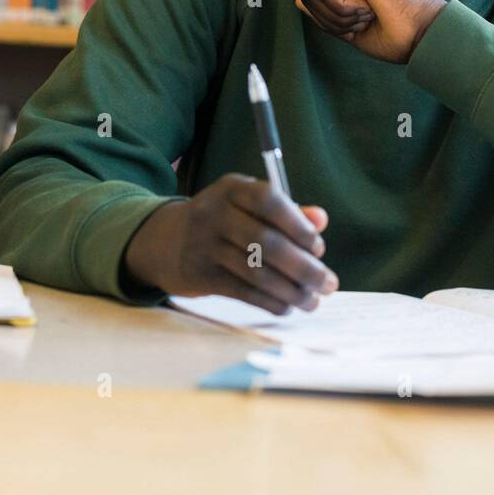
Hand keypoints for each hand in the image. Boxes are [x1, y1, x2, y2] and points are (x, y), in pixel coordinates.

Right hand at [122, 174, 338, 314]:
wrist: (165, 241)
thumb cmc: (223, 221)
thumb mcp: (248, 207)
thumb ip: (287, 212)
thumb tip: (321, 220)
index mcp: (232, 188)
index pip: (268, 200)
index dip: (297, 224)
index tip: (318, 247)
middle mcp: (215, 212)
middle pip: (265, 241)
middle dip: (303, 267)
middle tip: (328, 283)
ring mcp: (204, 243)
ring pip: (255, 271)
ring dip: (290, 290)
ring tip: (312, 301)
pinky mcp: (199, 274)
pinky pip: (241, 290)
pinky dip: (268, 301)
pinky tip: (286, 306)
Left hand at [296, 0, 445, 62]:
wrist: (425, 36)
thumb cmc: (398, 36)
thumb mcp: (352, 27)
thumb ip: (327, 13)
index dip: (330, 22)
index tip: (363, 25)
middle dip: (330, 20)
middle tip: (364, 20)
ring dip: (338, 16)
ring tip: (368, 14)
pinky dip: (342, 8)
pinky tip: (369, 6)